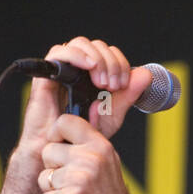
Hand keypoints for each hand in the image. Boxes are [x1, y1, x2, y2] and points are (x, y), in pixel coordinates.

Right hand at [22, 36, 154, 144]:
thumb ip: (128, 95)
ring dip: (97, 59)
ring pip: (81, 44)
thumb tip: (146, 74)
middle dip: (111, 62)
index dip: (120, 63)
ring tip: (102, 83)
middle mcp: (77, 68)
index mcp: (92, 74)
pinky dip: (76, 55)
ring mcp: (62, 70)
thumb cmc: (81, 135)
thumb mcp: (112, 115)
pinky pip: (58, 53)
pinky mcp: (46, 76)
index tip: (123, 84)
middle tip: (114, 86)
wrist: (60, 150)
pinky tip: (89, 67)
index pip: (109, 53)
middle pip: (97, 46)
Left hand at [35, 102, 146, 193]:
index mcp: (99, 146)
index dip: (56, 134)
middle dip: (54, 168)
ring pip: (44, 177)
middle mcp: (90, 160)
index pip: (65, 122)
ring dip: (54, 190)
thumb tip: (83, 111)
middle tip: (73, 181)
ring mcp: (78, 181)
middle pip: (48, 151)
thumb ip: (90, 140)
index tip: (60, 145)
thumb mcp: (108, 161)